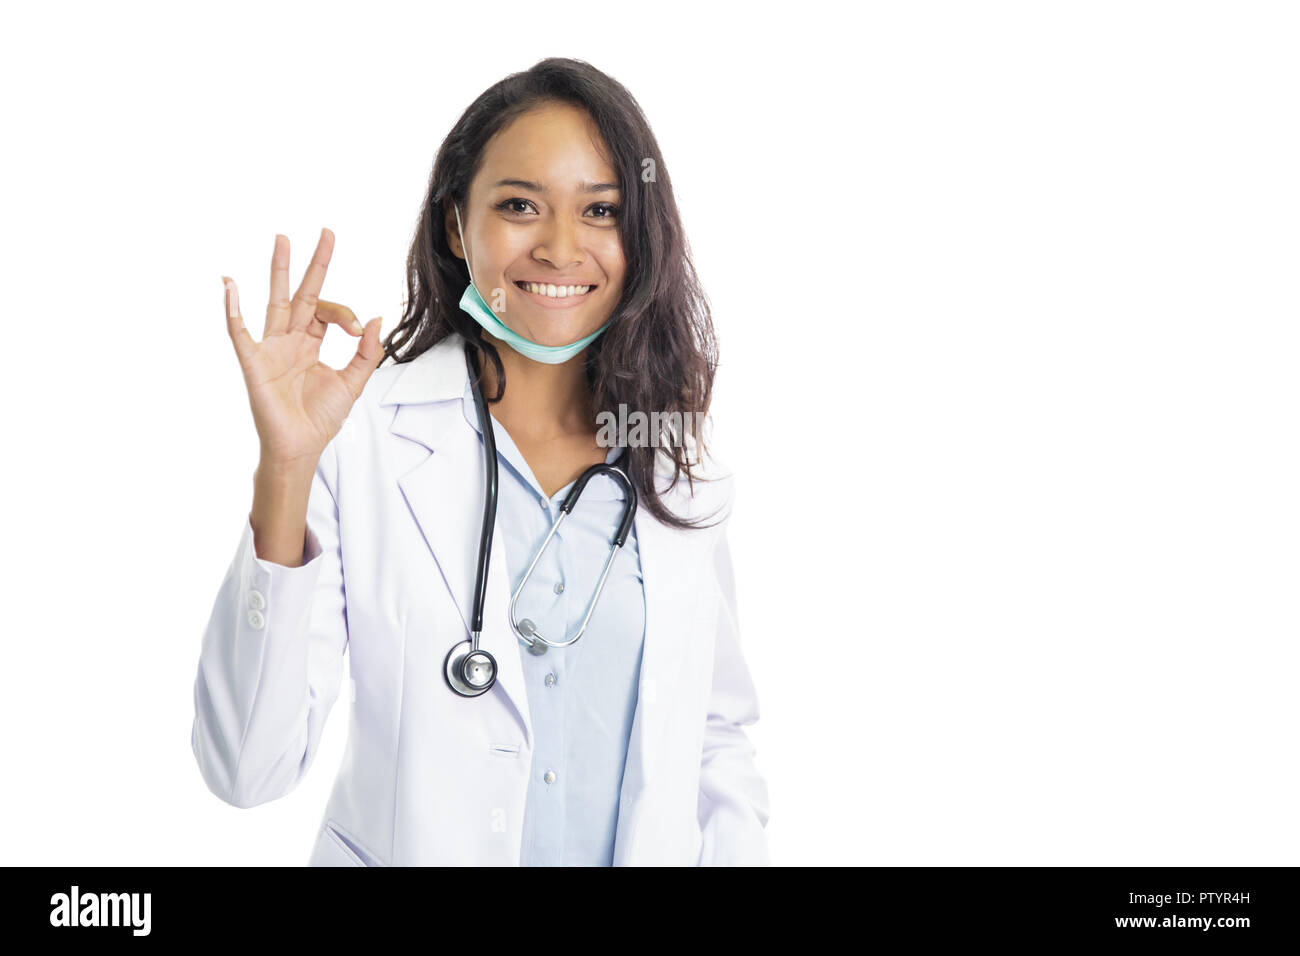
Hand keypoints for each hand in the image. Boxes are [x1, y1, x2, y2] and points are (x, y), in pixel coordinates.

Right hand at [223, 228, 384, 470]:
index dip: (346, 315)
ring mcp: (270, 348)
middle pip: (302, 293)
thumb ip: (367, 353)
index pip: (328, 312)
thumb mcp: (352, 382)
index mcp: (309, 343)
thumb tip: (377, 319)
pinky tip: (229, 284)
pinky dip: (233, 309)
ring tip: (282, 239)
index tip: (359, 330)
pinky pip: (240, 332)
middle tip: (326, 232)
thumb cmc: (320, 419)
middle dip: (314, 264)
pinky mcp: (254, 363)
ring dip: (278, 270)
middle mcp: (289, 340)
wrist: (300, 448)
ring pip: (274, 301)